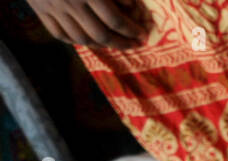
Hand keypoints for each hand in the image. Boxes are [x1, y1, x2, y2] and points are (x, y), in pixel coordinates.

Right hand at [25, 0, 147, 47]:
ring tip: (114, 44)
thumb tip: (131, 6)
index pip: (115, 20)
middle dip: (122, 44)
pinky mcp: (40, 11)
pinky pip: (60, 35)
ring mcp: (53, 9)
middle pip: (101, 35)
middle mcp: (70, 3)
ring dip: (102, 45)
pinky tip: (88, 40)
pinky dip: (76, 41)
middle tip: (135, 45)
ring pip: (81, 39)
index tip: (142, 36)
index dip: (132, 31)